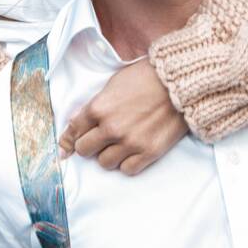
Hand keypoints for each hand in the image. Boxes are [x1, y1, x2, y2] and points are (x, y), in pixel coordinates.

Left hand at [57, 58, 187, 174]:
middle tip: (98, 142)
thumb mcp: (113, 84)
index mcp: (98, 108)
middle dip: (89, 146)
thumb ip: (95, 105)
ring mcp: (129, 142)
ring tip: (118, 145)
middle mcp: (110, 128)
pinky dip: (127, 163)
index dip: (68, 140)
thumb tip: (77, 124)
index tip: (66, 148)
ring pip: (104, 163)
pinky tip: (132, 152)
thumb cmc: (146, 78)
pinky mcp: (148, 152)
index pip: (73, 131)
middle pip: (84, 150)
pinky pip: (127, 169)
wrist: (181, 83)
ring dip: (108, 155)